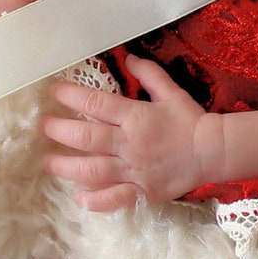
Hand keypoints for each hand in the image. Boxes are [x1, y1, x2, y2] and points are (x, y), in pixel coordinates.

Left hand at [41, 57, 224, 210]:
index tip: (54, 92)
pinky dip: (95, 201)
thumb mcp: (172, 92)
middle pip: (88, 139)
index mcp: (137, 117)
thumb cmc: (191, 120)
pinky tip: (78, 199)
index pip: (97, 105)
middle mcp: (131, 144)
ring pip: (94, 170)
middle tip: (44, 126)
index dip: (72, 97)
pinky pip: (115, 198)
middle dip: (61, 131)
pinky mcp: (142, 191)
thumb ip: (149, 75)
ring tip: (48, 162)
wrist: (213, 152)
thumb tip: (128, 57)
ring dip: (67, 167)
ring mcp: (135, 170)